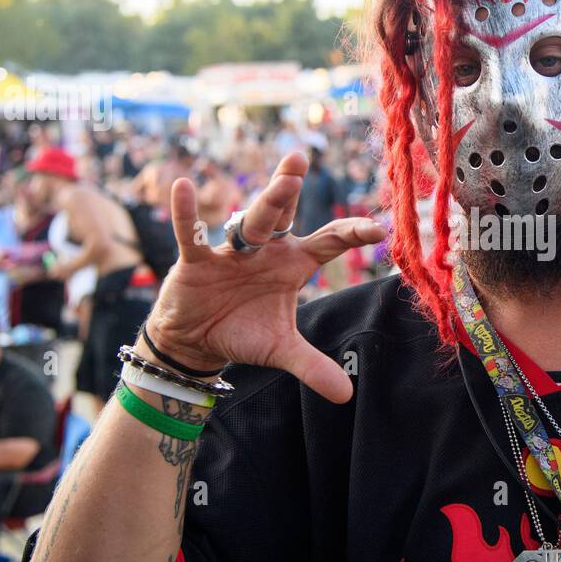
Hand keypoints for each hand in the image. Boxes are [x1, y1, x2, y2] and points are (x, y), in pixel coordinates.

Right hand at [144, 152, 386, 402]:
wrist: (197, 341)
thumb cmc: (244, 332)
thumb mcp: (282, 351)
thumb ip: (313, 366)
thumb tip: (346, 395)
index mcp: (293, 262)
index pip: (328, 241)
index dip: (351, 233)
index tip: (378, 228)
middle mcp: (265, 249)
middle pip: (282, 216)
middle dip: (289, 193)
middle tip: (301, 166)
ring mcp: (231, 251)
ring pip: (248, 222)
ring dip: (266, 203)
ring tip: (285, 179)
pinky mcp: (197, 260)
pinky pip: (192, 235)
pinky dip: (186, 215)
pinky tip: (182, 186)